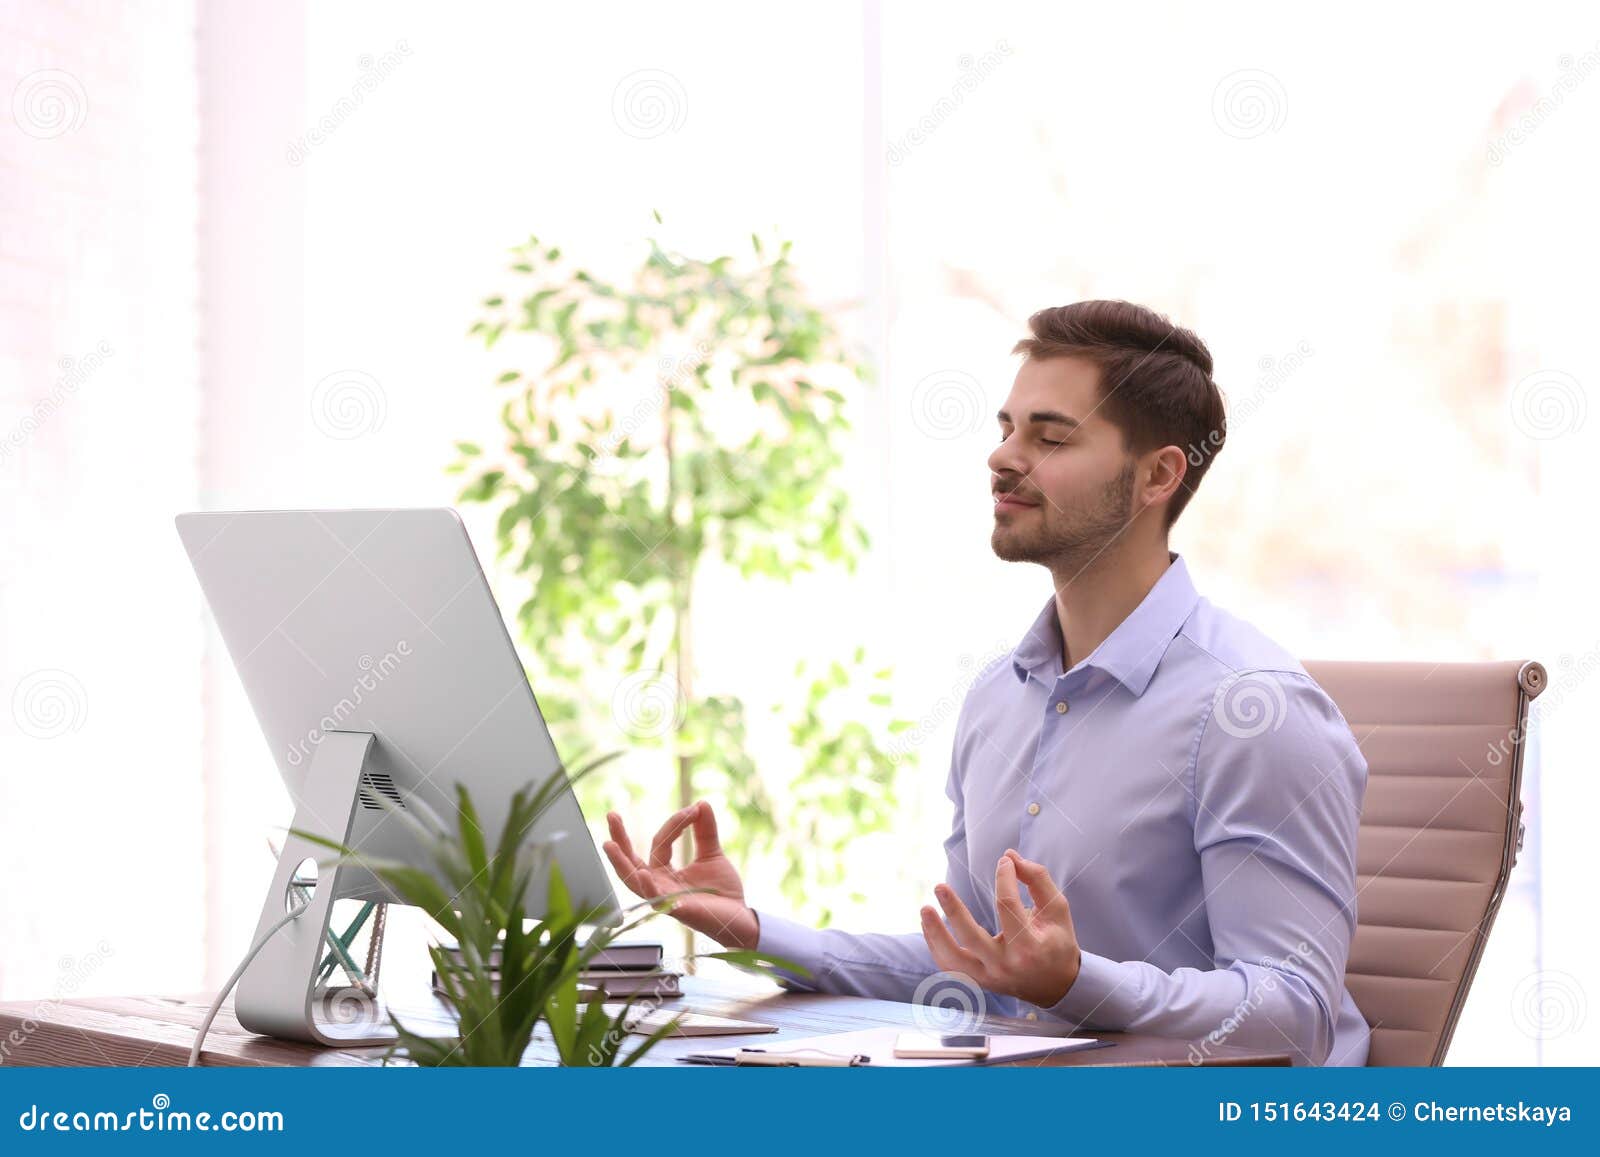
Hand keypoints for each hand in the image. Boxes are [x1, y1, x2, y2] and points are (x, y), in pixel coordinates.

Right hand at [602, 800, 758, 950]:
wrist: (741, 917)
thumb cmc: (722, 891)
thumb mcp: (712, 854)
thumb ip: (704, 831)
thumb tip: (701, 803)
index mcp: (665, 873)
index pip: (659, 843)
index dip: (674, 823)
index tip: (693, 810)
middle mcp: (659, 886)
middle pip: (631, 863)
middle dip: (620, 840)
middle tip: (611, 815)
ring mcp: (665, 899)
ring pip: (634, 882)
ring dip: (621, 863)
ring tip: (609, 844)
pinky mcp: (677, 911)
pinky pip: (657, 900)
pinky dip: (648, 887)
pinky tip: (641, 873)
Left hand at [919, 849, 1081, 1008]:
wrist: (1056, 986)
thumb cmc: (1056, 941)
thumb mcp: (1057, 909)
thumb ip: (1037, 879)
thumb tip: (1008, 856)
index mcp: (1029, 947)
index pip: (1008, 907)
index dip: (1004, 879)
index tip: (1005, 861)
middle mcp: (1006, 965)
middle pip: (972, 938)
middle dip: (953, 911)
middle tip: (939, 886)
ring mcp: (990, 977)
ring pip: (953, 960)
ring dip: (935, 934)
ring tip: (924, 908)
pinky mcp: (979, 981)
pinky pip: (950, 967)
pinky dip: (936, 947)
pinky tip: (929, 924)